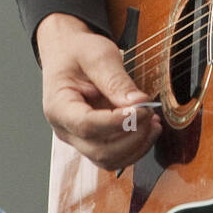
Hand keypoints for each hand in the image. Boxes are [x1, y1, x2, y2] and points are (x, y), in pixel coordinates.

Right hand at [36, 13, 160, 170]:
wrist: (68, 53)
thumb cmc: (78, 53)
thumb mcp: (97, 56)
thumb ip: (116, 80)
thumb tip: (139, 103)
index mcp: (59, 106)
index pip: (87, 125)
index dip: (118, 122)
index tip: (142, 109)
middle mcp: (65, 129)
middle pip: (100, 150)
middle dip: (132, 137)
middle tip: (149, 112)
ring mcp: (78, 138)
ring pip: (109, 159)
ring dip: (136, 146)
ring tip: (153, 122)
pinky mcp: (93, 140)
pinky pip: (114, 155)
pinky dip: (135, 147)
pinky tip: (147, 128)